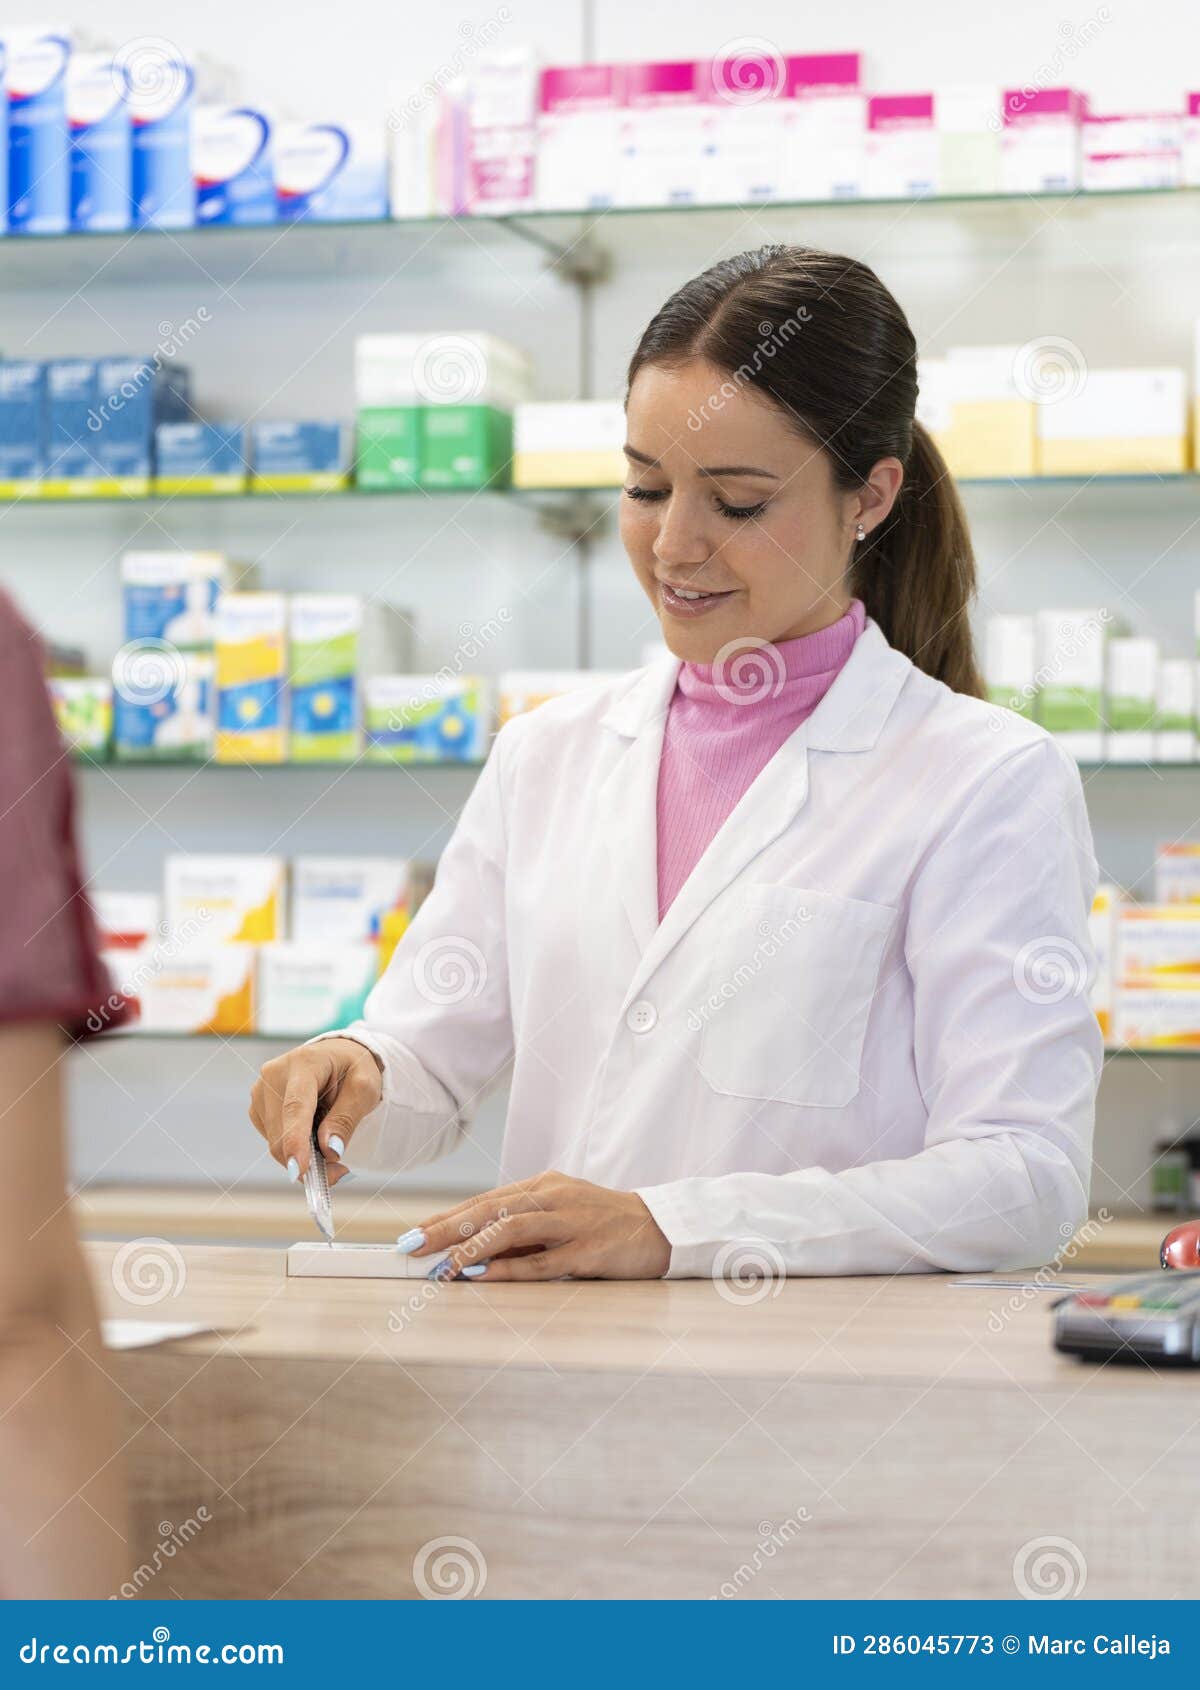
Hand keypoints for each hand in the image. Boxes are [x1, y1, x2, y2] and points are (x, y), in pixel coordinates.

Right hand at [249, 1037, 382, 1186]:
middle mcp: (274, 1074)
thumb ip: (346, 1118)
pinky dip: (293, 1148)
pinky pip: (273, 1139)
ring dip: (302, 1156)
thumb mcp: (364, 1088)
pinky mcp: (258, 1106)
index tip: (299, 1170)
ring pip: (275, 1141)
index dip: (296, 1140)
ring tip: (330, 1146)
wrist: (337, 1056)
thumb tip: (329, 1150)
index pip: (296, 1106)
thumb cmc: (352, 1068)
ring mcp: (261, 1090)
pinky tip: (312, 1136)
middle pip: (282, 1131)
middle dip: (308, 1160)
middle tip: (338, 1172)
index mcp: (305, 1062)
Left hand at [407, 1171, 671, 1280]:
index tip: (414, 1233)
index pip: (485, 1200)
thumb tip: (470, 1254)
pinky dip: (509, 1268)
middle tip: (412, 1245)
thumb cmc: (603, 1223)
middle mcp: (554, 1197)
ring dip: (473, 1246)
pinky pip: (542, 1260)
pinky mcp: (588, 1250)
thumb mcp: (560, 1215)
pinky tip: (484, 1275)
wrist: (659, 1227)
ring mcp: (572, 1222)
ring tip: (443, 1263)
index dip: (446, 1216)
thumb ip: (522, 1230)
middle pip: (490, 1209)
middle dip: (446, 1228)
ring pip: (512, 1228)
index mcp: (544, 1185)